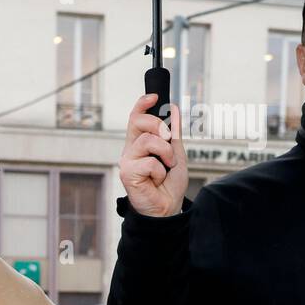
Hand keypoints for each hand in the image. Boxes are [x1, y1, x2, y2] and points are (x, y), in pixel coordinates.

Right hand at [119, 94, 187, 217]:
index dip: (142, 104)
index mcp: (140, 143)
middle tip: (169, 139)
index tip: (154, 96)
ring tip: (168, 165)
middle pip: (138, 121)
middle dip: (158, 125)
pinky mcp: (127, 174)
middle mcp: (131, 150)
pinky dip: (160, 170)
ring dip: (165, 152)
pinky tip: (158, 180)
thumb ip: (174, 132)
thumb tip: (173, 108)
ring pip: (147, 140)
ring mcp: (127, 162)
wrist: (168, 208)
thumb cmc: (169, 185)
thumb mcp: (177, 152)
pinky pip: (148, 162)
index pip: (135, 117)